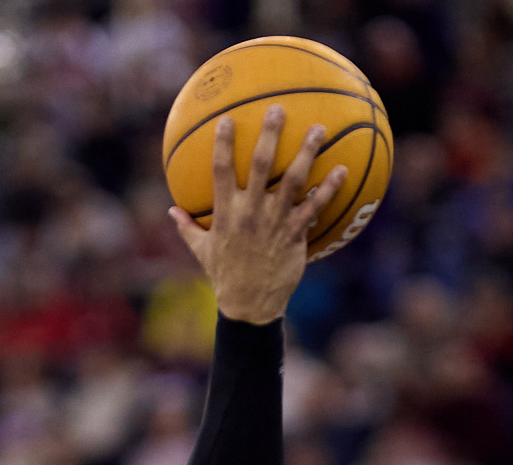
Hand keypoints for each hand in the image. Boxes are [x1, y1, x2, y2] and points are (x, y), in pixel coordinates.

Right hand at [170, 107, 348, 324]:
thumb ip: (187, 227)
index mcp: (227, 212)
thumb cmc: (226, 277)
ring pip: (294, 181)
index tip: (227, 118)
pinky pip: (315, 208)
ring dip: (307, 153)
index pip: (222, 169)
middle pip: (262, 165)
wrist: (250, 306)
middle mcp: (252, 212)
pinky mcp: (295, 236)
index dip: (224, 143)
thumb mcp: (202, 251)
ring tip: (319, 129)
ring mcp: (276, 223)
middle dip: (270, 134)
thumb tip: (170, 211)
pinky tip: (342, 171)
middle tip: (279, 108)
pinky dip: (329, 189)